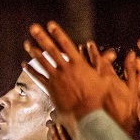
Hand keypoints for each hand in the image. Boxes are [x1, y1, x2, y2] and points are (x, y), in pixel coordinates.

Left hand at [24, 23, 139, 133]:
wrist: (88, 115)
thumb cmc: (99, 99)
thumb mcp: (107, 79)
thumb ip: (106, 65)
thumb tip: (115, 54)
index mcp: (78, 64)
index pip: (67, 45)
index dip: (58, 33)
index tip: (51, 25)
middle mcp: (65, 69)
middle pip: (51, 50)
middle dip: (42, 37)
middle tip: (33, 28)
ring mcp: (56, 78)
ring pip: (42, 62)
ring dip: (34, 51)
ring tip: (27, 42)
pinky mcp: (51, 88)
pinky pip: (38, 77)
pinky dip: (31, 70)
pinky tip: (24, 64)